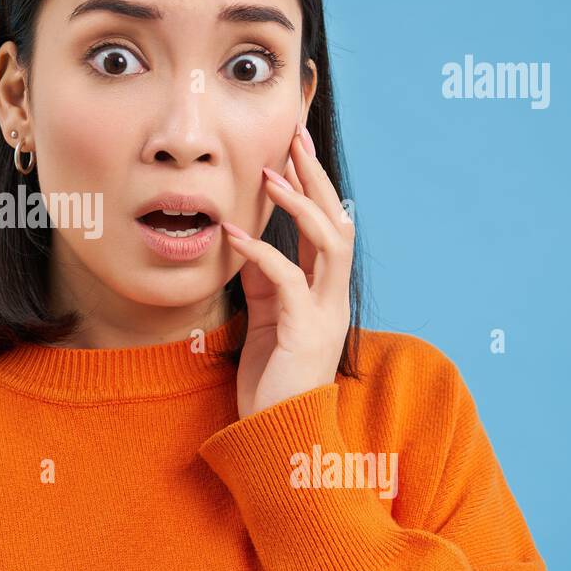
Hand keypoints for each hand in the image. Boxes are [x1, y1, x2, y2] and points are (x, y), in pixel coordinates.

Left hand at [221, 124, 354, 418]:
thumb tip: (247, 239)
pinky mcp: (304, 332)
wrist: (278, 434)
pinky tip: (233, 234)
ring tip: (269, 174)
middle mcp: (333, 297)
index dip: (312, 185)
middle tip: (293, 137)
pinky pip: (288, 280)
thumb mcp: (267, 318)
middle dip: (315, 177)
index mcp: (324, 292)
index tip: (292, 148)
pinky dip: (261, 253)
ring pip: (328, 242)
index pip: (325, 225)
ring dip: (299, 204)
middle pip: (336, 220)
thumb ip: (266, 280)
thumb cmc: (272, 380)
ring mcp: (325, 313)